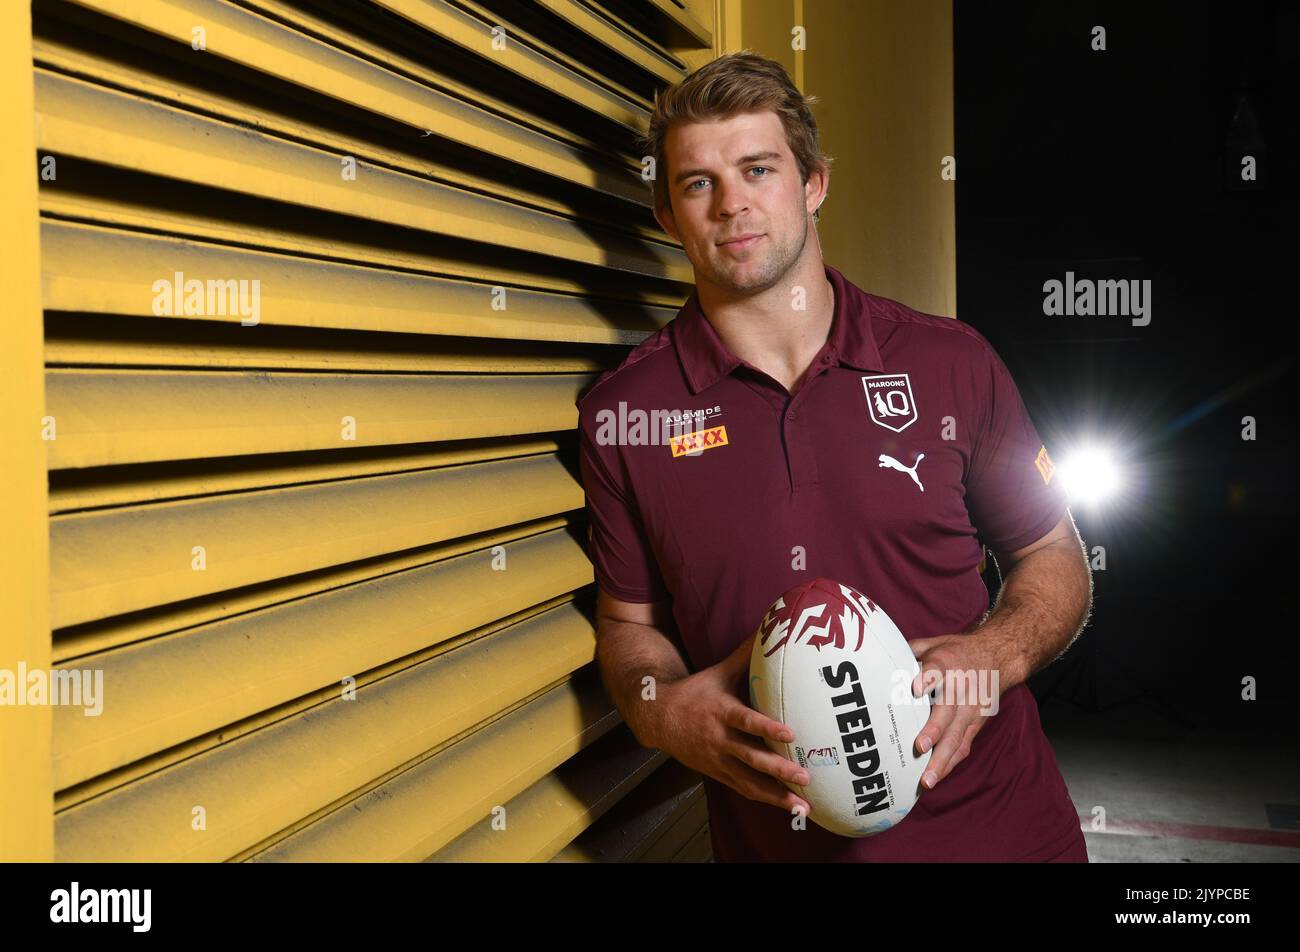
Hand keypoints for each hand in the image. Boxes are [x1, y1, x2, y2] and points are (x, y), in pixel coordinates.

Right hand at [647, 633, 812, 817]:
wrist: (658, 718)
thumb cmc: (694, 692)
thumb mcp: (718, 672)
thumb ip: (745, 656)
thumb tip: (769, 630)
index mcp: (721, 712)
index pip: (746, 721)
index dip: (767, 728)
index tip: (790, 733)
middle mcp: (720, 739)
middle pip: (751, 758)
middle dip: (778, 769)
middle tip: (805, 776)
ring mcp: (718, 761)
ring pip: (749, 782)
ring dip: (777, 795)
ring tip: (803, 806)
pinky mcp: (719, 774)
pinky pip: (745, 790)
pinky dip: (766, 800)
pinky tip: (788, 808)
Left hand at [907, 633, 1007, 791]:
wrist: (996, 656)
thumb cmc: (954, 652)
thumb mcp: (932, 644)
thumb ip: (907, 653)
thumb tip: (875, 660)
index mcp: (946, 663)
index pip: (937, 670)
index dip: (927, 678)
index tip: (916, 687)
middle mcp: (960, 689)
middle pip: (947, 711)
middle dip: (934, 730)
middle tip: (919, 746)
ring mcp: (971, 709)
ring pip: (957, 736)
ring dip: (942, 759)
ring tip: (926, 780)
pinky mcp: (976, 725)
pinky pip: (963, 746)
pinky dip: (950, 764)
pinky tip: (935, 778)